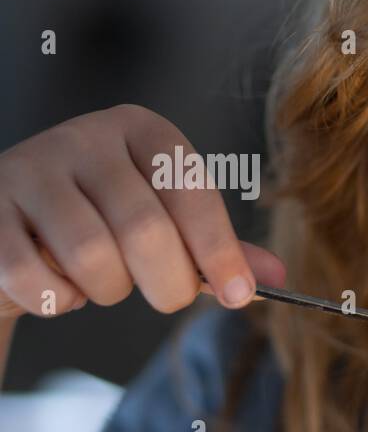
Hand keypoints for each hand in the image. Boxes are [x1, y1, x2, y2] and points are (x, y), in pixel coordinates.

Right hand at [0, 104, 284, 319]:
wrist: (10, 221)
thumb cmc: (103, 220)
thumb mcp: (164, 220)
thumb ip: (215, 248)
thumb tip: (276, 278)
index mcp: (142, 131)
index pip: (192, 192)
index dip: (220, 251)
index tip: (239, 296)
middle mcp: (84, 138)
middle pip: (145, 230)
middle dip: (168, 284)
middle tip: (167, 296)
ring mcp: (28, 169)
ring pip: (91, 256)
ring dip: (108, 291)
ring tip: (103, 282)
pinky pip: (33, 278)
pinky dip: (56, 300)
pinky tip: (58, 287)